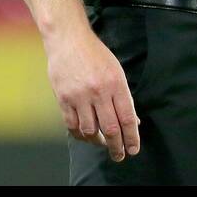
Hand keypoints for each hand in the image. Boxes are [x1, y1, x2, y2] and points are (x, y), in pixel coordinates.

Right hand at [46, 23, 140, 161]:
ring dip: (97, 141)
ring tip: (103, 143)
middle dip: (117, 146)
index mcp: (116, 83)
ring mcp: (79, 96)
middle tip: (120, 156)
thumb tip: (132, 121)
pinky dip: (80, 134)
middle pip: (110, 128)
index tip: (133, 149)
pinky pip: (72, 125)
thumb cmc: (96, 55)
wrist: (68, 40)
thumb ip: (124, 96)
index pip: (127, 117)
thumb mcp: (116, 71)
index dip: (131, 137)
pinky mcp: (63, 98)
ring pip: (90, 130)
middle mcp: (98, 92)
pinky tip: (86, 135)